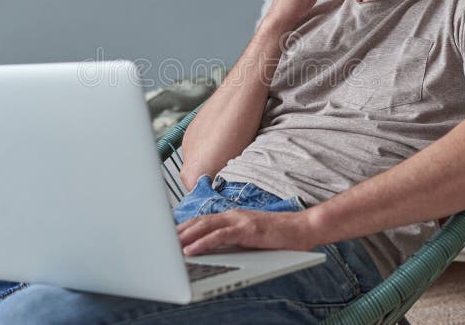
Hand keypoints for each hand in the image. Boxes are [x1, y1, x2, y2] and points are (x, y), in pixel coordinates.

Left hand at [177, 209, 316, 255]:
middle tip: (161, 240)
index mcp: (233, 216)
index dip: (184, 227)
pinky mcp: (247, 230)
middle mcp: (233, 215)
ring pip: (205, 226)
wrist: (302, 228)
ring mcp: (239, 220)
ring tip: (169, 246)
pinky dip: (203, 242)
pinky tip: (191, 250)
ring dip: (185, 236)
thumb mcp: (251, 236)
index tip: (168, 235)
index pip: (203, 220)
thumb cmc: (278, 235)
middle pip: (199, 221)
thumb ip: (234, 239)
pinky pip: (219, 236)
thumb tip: (214, 249)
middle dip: (179, 231)